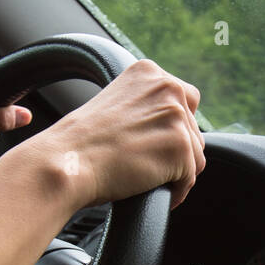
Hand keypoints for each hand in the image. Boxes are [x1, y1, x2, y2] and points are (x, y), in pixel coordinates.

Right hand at [18, 58, 204, 209]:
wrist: (68, 161)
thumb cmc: (81, 143)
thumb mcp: (114, 105)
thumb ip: (144, 106)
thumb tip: (167, 127)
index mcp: (148, 72)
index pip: (185, 99)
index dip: (174, 126)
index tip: (158, 143)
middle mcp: (167, 87)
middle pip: (193, 128)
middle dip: (177, 151)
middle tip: (150, 166)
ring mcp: (176, 116)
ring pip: (195, 154)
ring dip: (178, 171)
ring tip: (151, 179)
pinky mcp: (181, 147)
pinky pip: (190, 178)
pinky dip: (177, 191)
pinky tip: (157, 192)